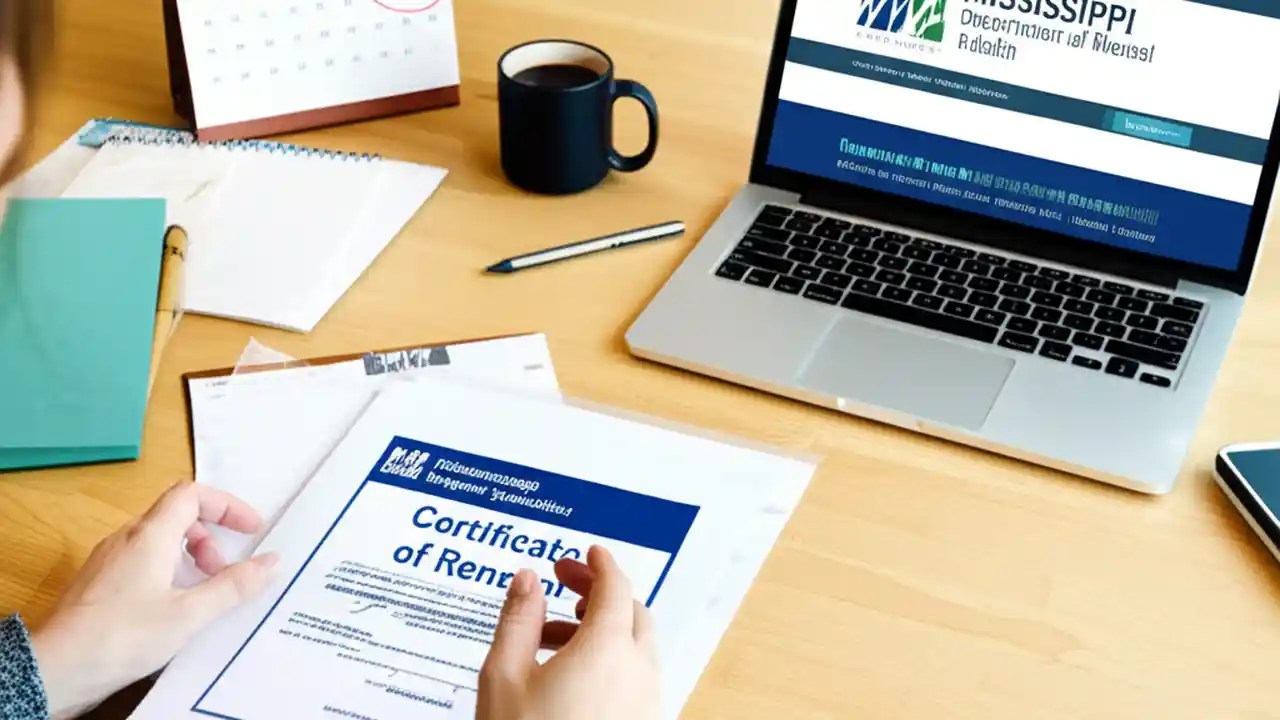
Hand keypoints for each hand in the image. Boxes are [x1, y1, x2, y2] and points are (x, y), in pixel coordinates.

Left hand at [31, 482, 277, 718]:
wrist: (57, 668)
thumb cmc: (123, 636)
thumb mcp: (190, 614)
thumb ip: (234, 586)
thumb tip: (271, 561)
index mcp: (150, 535)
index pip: (191, 494)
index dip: (226, 505)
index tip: (251, 529)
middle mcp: (126, 538)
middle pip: (175, 516)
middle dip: (209, 537)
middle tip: (223, 571)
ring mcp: (108, 559)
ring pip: (157, 540)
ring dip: (188, 557)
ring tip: (200, 593)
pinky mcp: (98, 582)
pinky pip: (140, 560)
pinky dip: (167, 571)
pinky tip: (171, 607)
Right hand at [478, 545, 660, 719]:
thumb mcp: (504, 679)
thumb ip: (517, 622)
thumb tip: (527, 579)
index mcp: (606, 650)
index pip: (615, 588)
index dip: (600, 565)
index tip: (588, 554)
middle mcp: (638, 672)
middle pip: (631, 614)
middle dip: (600, 594)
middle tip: (565, 588)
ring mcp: (647, 702)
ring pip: (634, 648)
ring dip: (602, 632)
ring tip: (552, 641)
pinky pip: (635, 679)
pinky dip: (612, 662)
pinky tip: (573, 677)